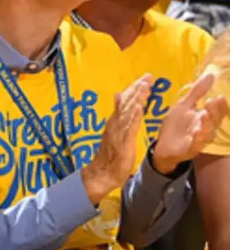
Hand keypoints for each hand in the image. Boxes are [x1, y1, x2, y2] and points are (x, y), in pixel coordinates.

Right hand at [81, 75, 149, 203]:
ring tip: (145, 86)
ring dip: (136, 98)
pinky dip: (134, 115)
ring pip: (128, 111)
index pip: (125, 102)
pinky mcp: (123, 141)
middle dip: (137, 89)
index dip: (134, 89)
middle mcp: (115, 123)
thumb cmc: (110, 156)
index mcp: (114, 122)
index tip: (145, 78)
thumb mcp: (114, 133)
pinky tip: (140, 107)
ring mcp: (118, 132)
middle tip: (148, 76)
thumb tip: (118, 97)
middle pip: (127, 103)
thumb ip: (118, 117)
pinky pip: (129, 126)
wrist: (101, 173)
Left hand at [152, 72, 227, 173]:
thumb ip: (197, 92)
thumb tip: (210, 74)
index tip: (219, 96)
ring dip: (207, 124)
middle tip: (211, 101)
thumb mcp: (184, 106)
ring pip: (207, 133)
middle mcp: (206, 129)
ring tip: (204, 114)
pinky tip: (196, 133)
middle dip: (215, 111)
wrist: (162, 146)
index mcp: (206, 118)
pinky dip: (197, 139)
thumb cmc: (175, 125)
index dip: (221, 105)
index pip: (218, 111)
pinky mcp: (189, 149)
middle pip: (215, 121)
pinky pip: (195, 145)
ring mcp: (198, 140)